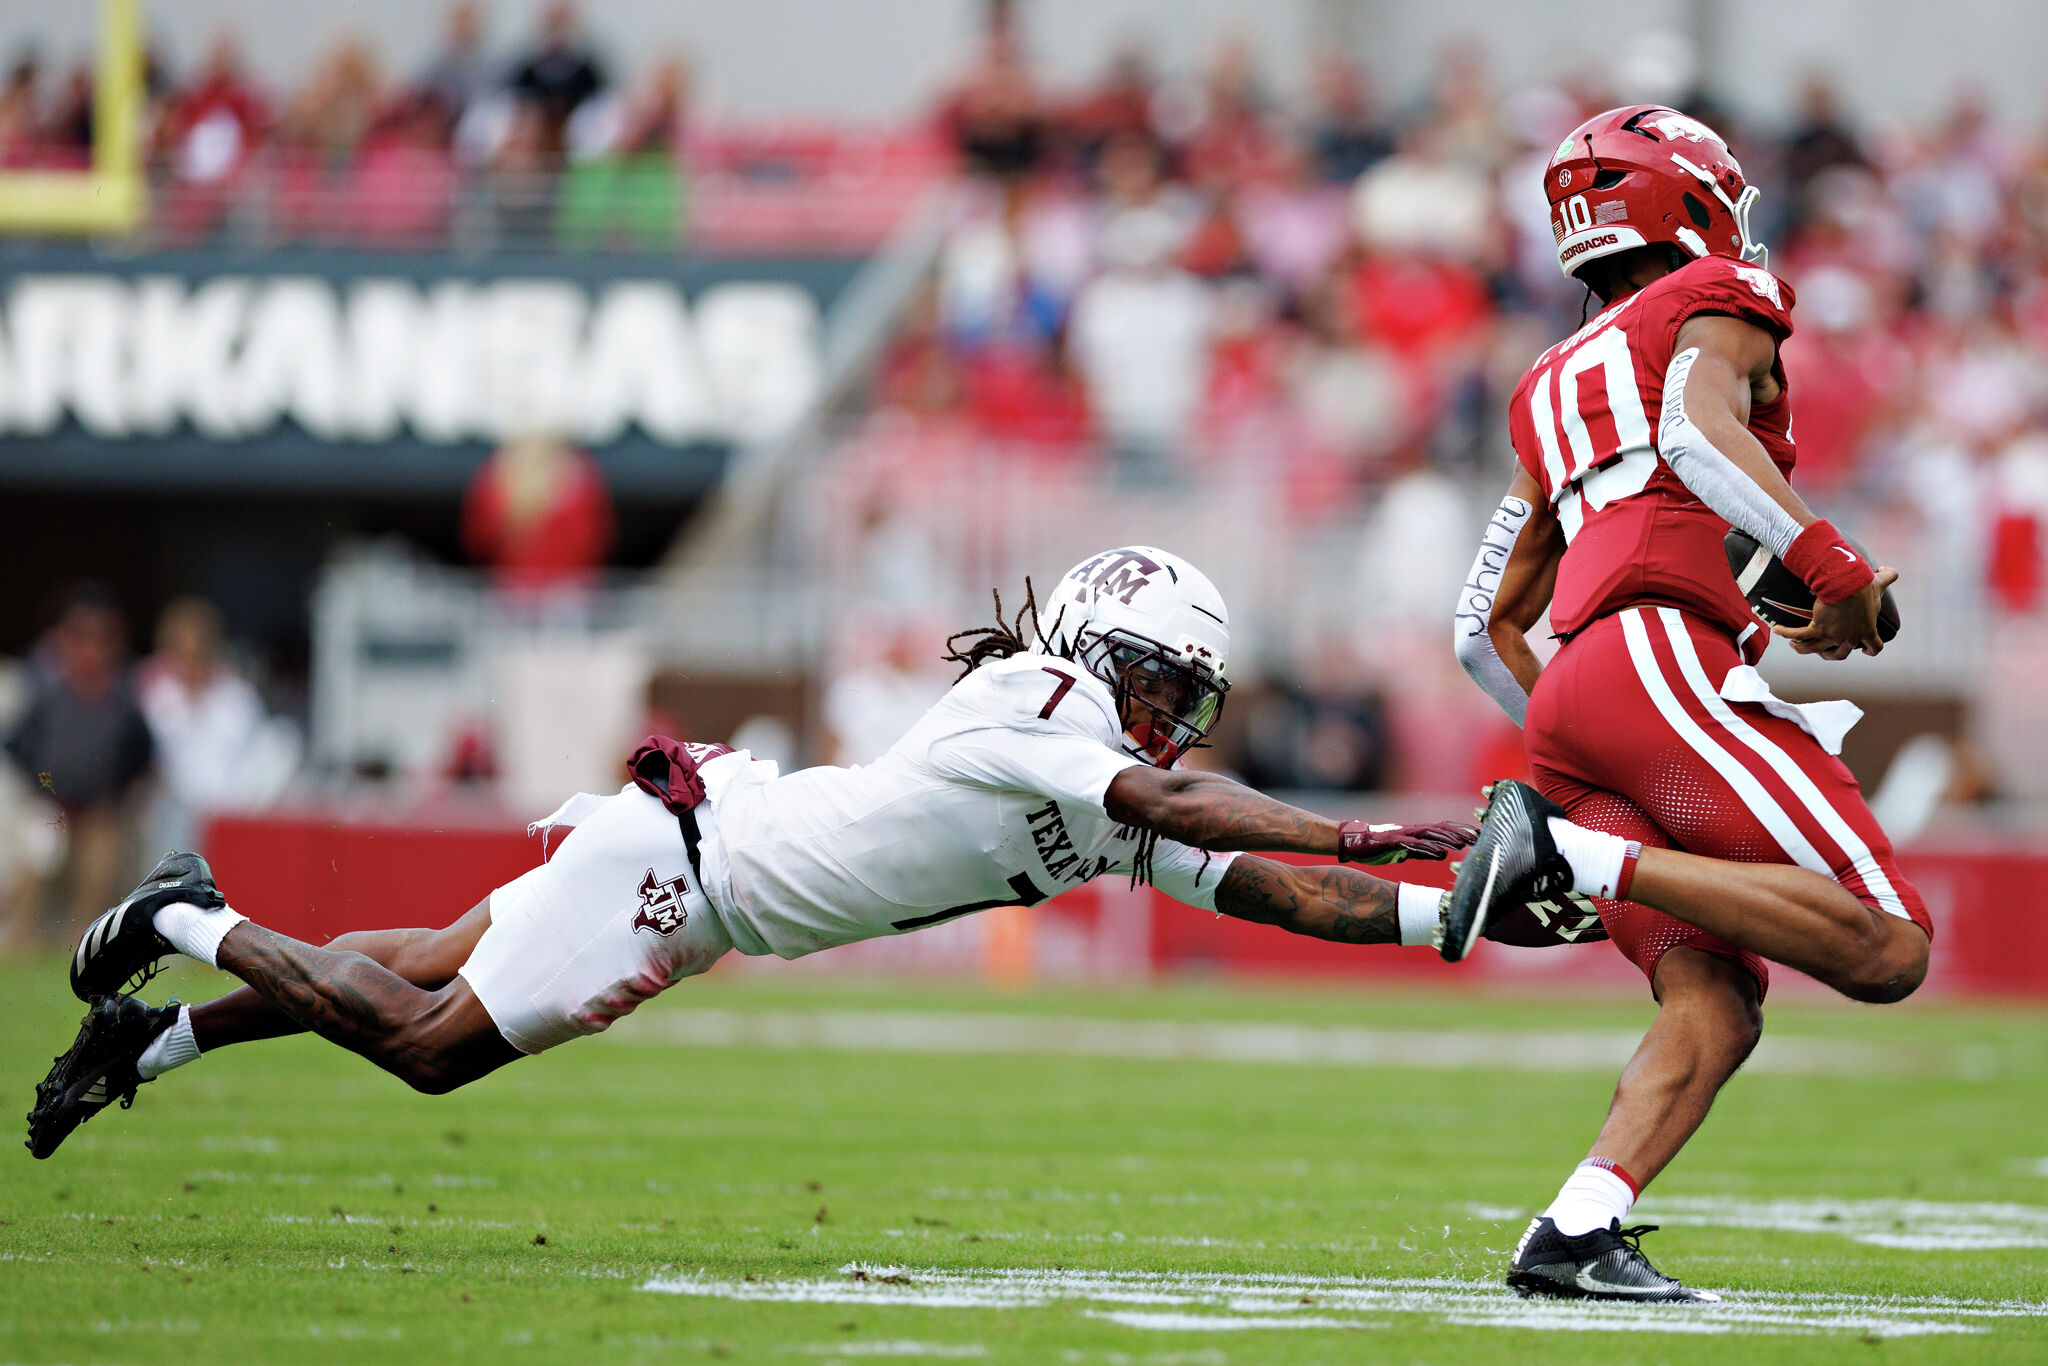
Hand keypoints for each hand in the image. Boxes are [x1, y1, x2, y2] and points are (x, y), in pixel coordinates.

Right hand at [1338, 819, 1477, 864]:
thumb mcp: (1406, 852)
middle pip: (1441, 828)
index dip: (1461, 830)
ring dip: (1447, 839)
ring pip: (1430, 833)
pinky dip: (1429, 848)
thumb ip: (1424, 852)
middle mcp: (1413, 830)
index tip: (1478, 835)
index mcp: (1417, 832)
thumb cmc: (1380, 847)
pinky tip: (1441, 853)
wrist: (1354, 843)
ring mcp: (1404, 834)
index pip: (1443, 828)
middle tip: (1478, 839)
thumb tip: (1443, 855)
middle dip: (1460, 833)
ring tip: (1464, 844)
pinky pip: (1414, 845)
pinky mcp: (1394, 841)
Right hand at [1773, 566, 1898, 659]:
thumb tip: (1889, 569)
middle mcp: (1850, 637)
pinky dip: (1787, 633)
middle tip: (1822, 651)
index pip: (1875, 647)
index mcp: (1868, 630)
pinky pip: (1799, 635)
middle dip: (1829, 654)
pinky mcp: (1817, 629)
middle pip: (1840, 654)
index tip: (1863, 651)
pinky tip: (1778, 629)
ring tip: (1794, 644)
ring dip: (1802, 648)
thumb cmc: (1863, 586)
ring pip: (1814, 649)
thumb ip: (1889, 576)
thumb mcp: (1879, 582)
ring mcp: (1833, 636)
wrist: (1847, 585)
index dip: (1870, 650)